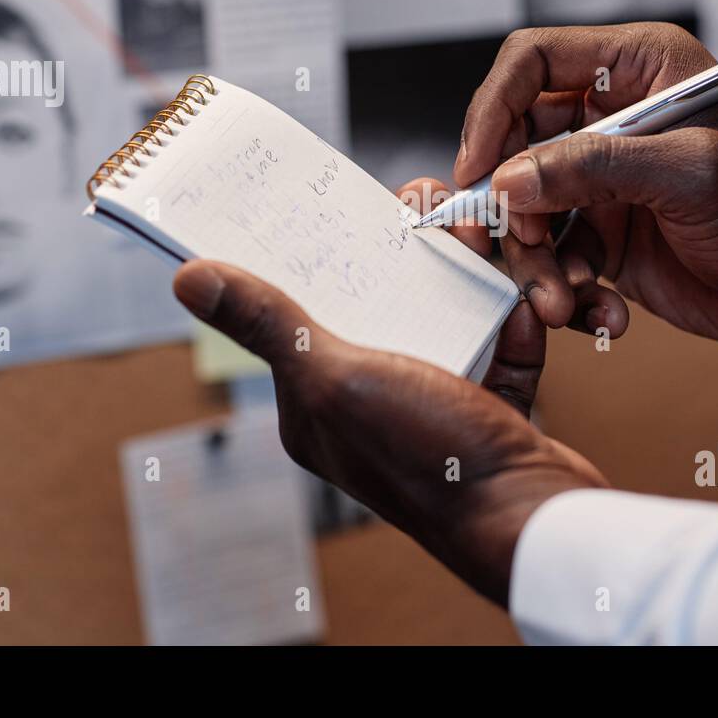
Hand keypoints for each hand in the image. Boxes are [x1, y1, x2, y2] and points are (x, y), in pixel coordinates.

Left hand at [172, 178, 606, 604]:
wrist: (532, 518)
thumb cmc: (426, 457)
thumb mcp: (335, 380)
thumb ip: (269, 325)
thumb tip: (186, 278)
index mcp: (317, 402)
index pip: (300, 309)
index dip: (313, 252)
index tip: (332, 200)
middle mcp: (371, 399)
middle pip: (378, 297)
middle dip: (406, 250)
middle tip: (430, 211)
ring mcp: (434, 399)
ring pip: (444, 307)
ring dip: (467, 273)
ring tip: (481, 245)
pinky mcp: (490, 401)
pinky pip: (498, 337)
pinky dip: (513, 317)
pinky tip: (521, 305)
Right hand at [456, 23, 717, 365]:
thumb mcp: (689, 175)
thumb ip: (594, 168)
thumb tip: (508, 178)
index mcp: (637, 68)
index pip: (531, 62)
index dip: (492, 110)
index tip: (478, 170)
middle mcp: (611, 118)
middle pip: (513, 142)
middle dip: (508, 203)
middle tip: (516, 245)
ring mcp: (602, 180)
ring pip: (524, 209)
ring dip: (534, 261)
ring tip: (564, 301)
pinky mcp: (602, 235)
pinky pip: (551, 256)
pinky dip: (562, 288)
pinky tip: (601, 313)